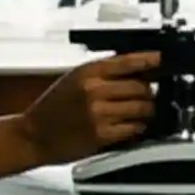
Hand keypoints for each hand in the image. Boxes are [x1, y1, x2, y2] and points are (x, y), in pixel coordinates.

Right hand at [20, 51, 159, 164]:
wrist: (33, 135)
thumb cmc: (53, 107)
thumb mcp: (74, 78)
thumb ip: (103, 73)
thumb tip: (137, 71)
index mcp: (87, 72)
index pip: (127, 61)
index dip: (148, 60)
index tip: (160, 60)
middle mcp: (94, 90)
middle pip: (140, 87)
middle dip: (149, 92)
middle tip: (148, 96)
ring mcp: (99, 113)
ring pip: (141, 108)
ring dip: (147, 111)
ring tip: (143, 112)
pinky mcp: (102, 135)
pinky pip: (133, 128)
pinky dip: (138, 127)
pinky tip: (134, 125)